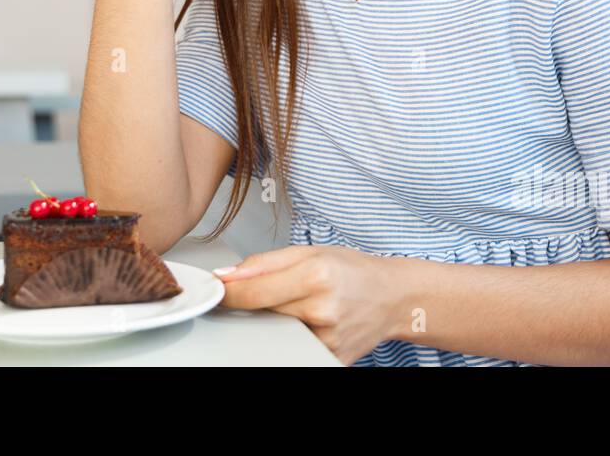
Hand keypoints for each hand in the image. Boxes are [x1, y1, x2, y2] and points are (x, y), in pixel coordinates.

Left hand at [214, 244, 398, 365]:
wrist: (394, 299)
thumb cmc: (354, 271)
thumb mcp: (311, 252)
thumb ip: (265, 263)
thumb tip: (226, 275)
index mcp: (316, 276)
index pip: (253, 291)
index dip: (228, 292)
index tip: (215, 290)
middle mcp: (322, 309)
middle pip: (263, 312)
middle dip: (257, 301)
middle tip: (275, 290)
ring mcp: (327, 339)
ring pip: (277, 331)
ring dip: (276, 318)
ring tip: (302, 304)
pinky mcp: (329, 358)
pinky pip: (294, 347)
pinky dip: (293, 334)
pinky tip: (312, 321)